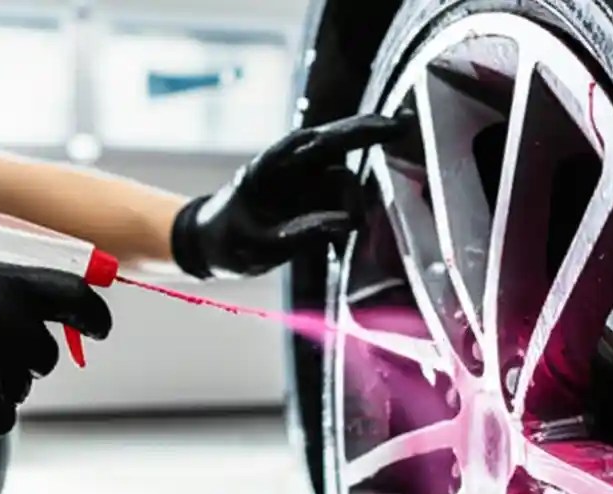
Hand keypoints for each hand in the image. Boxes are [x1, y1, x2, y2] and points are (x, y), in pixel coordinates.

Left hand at [170, 113, 409, 277]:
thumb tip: (347, 223)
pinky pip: (338, 202)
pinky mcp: (309, 198)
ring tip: (357, 232)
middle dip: (368, 137)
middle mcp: (289, 168)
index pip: (315, 143)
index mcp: (270, 168)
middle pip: (335, 145)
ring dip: (356, 202)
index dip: (353, 132)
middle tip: (404, 130)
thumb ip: (302, 234)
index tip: (388, 128)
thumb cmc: (228, 244)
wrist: (208, 247)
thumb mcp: (261, 246)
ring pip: (342, 180)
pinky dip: (348, 218)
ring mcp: (300, 181)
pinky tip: (348, 241)